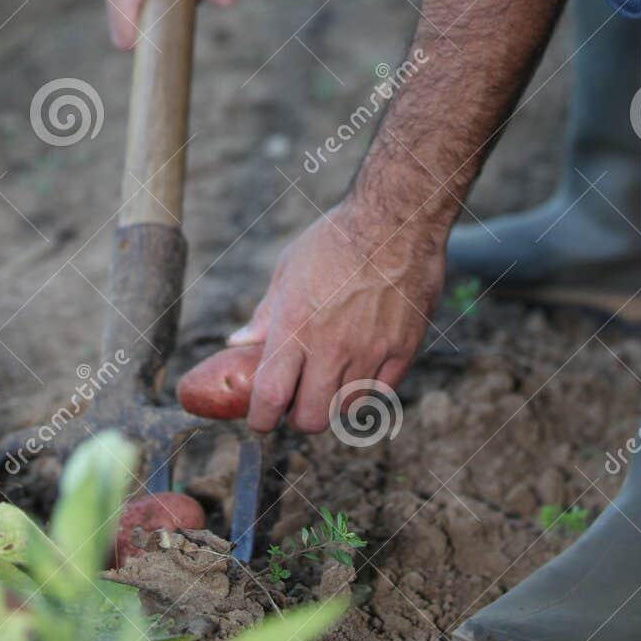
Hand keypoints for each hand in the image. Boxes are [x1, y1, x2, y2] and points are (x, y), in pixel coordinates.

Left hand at [230, 200, 445, 433]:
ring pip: (345, 409)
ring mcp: (369, 352)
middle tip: (297, 400)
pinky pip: (380, 392)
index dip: (260, 419)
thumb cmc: (335, 239)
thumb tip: (238, 342)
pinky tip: (360, 368)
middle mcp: (331, 347)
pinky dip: (367, 389)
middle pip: (310, 418)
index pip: (269, 397)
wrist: (396, 221)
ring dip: (333, 402)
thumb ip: (266, 314)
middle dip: (298, 417)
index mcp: (294, 327)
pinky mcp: (402, 350)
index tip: (259, 420)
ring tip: (330, 380)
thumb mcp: (288, 269)